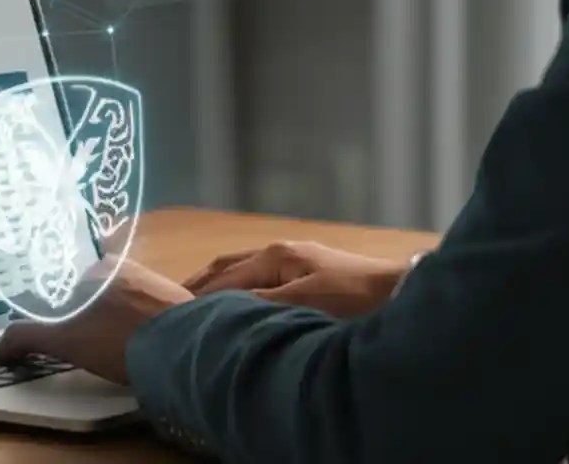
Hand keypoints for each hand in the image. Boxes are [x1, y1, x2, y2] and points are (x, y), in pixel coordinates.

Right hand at [0, 256, 192, 384]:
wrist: (182, 349)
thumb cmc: (116, 340)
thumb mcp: (65, 342)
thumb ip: (28, 339)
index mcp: (99, 268)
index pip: (72, 283)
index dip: (65, 307)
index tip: (67, 328)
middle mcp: (129, 266)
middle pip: (101, 290)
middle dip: (93, 313)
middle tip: (91, 342)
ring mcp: (158, 281)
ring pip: (128, 299)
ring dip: (120, 319)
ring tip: (118, 347)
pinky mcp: (180, 300)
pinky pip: (153, 310)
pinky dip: (145, 325)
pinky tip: (145, 346)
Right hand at [183, 240, 411, 317]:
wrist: (399, 292)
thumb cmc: (352, 298)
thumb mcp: (303, 302)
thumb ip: (260, 304)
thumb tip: (219, 310)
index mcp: (274, 255)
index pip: (223, 278)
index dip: (197, 298)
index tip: (171, 316)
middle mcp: (278, 251)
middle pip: (226, 266)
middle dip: (198, 284)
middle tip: (169, 306)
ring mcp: (292, 259)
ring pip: (241, 269)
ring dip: (216, 284)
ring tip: (191, 303)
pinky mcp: (305, 270)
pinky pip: (257, 276)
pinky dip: (235, 286)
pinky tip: (233, 301)